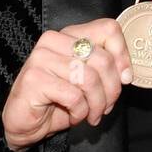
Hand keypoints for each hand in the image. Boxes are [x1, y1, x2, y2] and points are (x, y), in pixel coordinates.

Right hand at [1, 18, 132, 151]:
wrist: (25, 123)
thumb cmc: (57, 101)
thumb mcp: (87, 81)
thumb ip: (104, 69)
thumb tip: (126, 74)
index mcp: (69, 35)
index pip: (108, 29)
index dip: (122, 55)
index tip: (125, 78)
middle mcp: (53, 40)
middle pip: (103, 58)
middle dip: (111, 90)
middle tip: (106, 107)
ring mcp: (41, 58)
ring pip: (90, 79)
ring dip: (97, 104)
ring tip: (92, 114)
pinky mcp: (34, 78)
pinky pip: (74, 96)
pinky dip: (80, 111)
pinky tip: (74, 116)